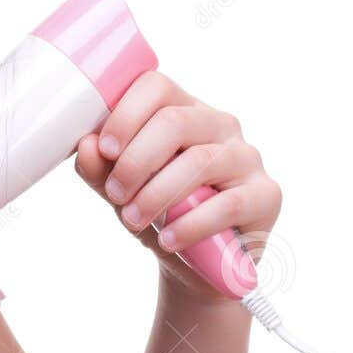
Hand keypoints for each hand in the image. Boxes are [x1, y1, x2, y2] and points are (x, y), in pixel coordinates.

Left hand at [70, 70, 281, 301]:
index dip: (126, 113)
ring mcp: (246, 157)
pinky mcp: (267, 194)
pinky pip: (228, 203)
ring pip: (199, 161)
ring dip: (156, 194)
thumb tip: (86, 146)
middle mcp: (219, 125)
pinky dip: (191, 224)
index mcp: (182, 110)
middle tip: (115, 193)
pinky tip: (168, 241)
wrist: (198, 266)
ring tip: (132, 220)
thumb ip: (102, 170)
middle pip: (175, 121)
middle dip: (136, 160)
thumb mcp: (122, 193)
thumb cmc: (159, 214)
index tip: (104, 148)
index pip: (156, 86)